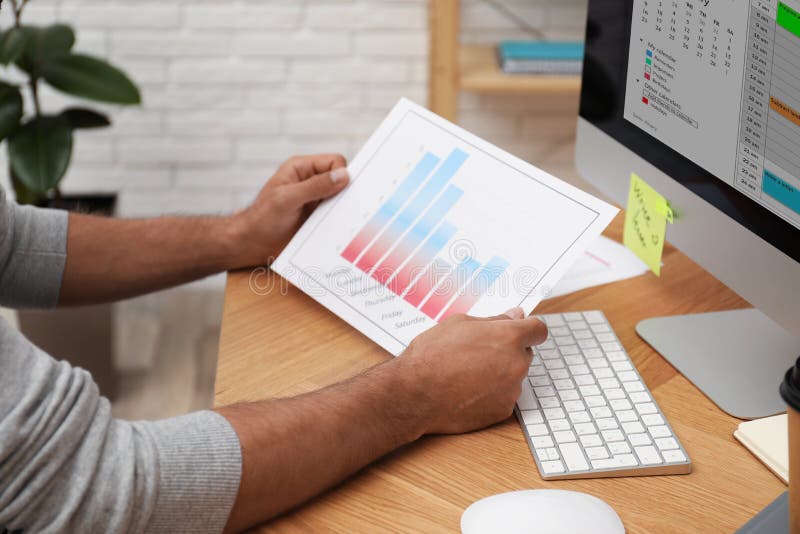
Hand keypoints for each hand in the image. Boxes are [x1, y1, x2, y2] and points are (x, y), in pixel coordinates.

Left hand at [229, 153, 349, 267]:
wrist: (252, 245)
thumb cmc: (262, 219)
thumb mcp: (287, 199)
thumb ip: (315, 186)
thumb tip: (343, 176)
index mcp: (301, 168)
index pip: (334, 162)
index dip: (341, 175)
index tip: (340, 192)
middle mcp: (310, 181)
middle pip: (340, 180)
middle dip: (344, 193)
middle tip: (341, 208)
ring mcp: (315, 200)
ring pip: (341, 198)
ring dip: (341, 209)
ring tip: (334, 221)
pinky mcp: (317, 217)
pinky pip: (336, 215)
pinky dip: (338, 221)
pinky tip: (334, 230)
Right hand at [395, 307, 547, 434]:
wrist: (415, 393)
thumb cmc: (432, 355)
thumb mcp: (459, 324)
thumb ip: (494, 320)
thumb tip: (514, 316)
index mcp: (508, 338)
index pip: (538, 330)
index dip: (528, 329)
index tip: (520, 331)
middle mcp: (516, 364)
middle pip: (525, 353)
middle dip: (509, 351)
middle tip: (479, 353)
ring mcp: (511, 390)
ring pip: (513, 376)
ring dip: (499, 373)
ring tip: (467, 373)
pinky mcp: (502, 411)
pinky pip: (503, 397)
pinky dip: (491, 393)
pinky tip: (467, 390)